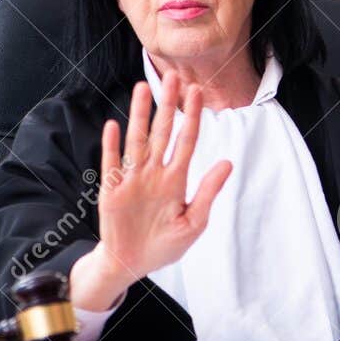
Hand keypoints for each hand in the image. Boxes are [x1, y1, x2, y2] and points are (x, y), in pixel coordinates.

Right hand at [71, 73, 232, 309]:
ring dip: (140, 116)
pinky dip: (112, 146)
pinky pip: (112, 164)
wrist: (132, 264)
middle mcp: (154, 173)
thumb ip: (208, 192)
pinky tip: (114, 125)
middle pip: (162, 132)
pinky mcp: (112, 191)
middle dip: (168, 105)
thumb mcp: (193, 223)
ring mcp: (132, 179)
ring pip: (137, 140)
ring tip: (143, 89)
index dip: (192, 117)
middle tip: (173, 77)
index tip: (198, 91)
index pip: (187, 140)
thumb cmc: (164, 245)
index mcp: (176, 179)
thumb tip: (227, 162)